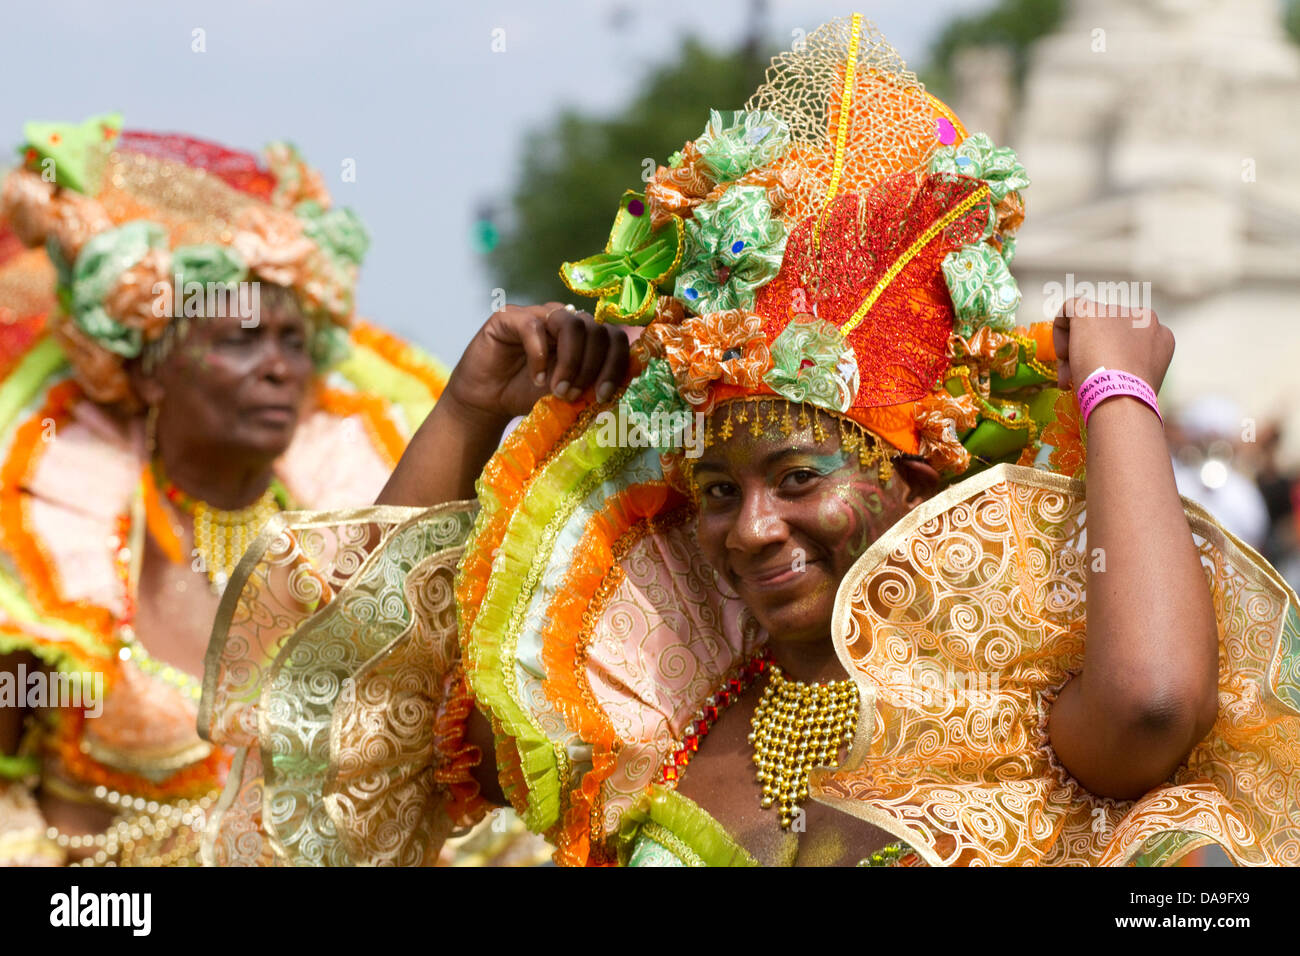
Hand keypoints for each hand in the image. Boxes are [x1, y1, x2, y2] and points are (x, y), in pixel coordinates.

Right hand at [443, 302, 629, 424]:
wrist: (487, 401)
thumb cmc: (527, 395)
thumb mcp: (566, 394)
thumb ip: (590, 386)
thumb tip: (616, 389)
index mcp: (583, 337)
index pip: (613, 337)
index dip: (615, 363)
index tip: (604, 394)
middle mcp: (564, 320)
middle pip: (595, 329)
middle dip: (590, 367)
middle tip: (574, 395)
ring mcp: (538, 314)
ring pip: (570, 323)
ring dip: (571, 360)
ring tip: (558, 389)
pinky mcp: (509, 317)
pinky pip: (533, 326)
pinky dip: (540, 356)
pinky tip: (536, 379)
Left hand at [1051, 297, 1173, 392]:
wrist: (1121, 400)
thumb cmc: (1129, 399)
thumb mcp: (1138, 378)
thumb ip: (1127, 364)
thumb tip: (1103, 365)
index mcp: (1158, 334)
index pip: (1127, 337)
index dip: (1109, 356)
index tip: (1100, 377)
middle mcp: (1143, 317)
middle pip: (1108, 329)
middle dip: (1090, 352)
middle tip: (1077, 379)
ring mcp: (1118, 311)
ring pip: (1089, 324)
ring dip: (1075, 348)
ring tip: (1069, 377)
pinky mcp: (1091, 313)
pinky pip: (1068, 310)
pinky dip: (1060, 330)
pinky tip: (1063, 355)